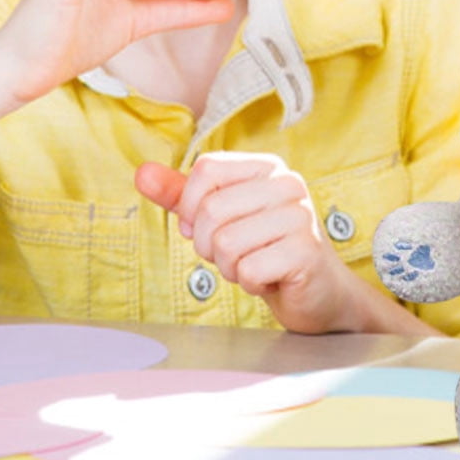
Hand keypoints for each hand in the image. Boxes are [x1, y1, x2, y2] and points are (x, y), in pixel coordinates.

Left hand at [136, 153, 357, 332]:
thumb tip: (141, 172)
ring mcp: (301, 216)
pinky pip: (248, 271)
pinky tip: (270, 279)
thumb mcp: (221, 219)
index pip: (206, 170)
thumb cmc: (265, 250)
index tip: (205, 229)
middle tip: (234, 255)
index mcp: (267, 166)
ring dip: (230, 268)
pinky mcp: (306, 252)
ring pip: (226, 243)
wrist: (317, 293)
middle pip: (211, 209)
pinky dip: (250, 284)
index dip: (191, 207)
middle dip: (209, 245)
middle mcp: (288, 183)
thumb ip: (182, 196)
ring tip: (253, 265)